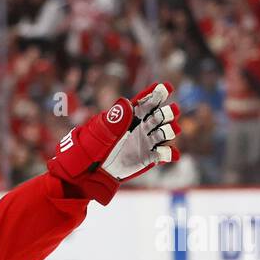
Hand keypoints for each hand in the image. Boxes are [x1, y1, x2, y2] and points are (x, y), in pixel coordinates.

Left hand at [47, 82, 181, 203]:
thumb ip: (114, 119)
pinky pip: (164, 153)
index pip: (147, 100)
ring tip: (163, 133)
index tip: (166, 87)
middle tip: (163, 115)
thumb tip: (126, 103)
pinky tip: (171, 154)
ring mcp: (146, 141)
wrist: (88, 172)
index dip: (158, 92)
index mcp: (130, 115)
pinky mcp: (149, 157)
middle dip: (167, 112)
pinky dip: (170, 153)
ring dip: (169, 130)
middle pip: (162, 114)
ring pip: (167, 131)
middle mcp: (142, 126)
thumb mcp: (99, 132)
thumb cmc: (90, 147)